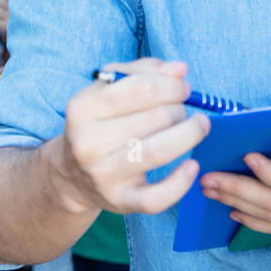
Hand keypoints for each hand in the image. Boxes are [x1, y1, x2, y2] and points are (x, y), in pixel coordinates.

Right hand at [47, 57, 209, 217]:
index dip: (172, 85)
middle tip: (184, 110)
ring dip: (189, 135)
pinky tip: (192, 166)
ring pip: (159, 151)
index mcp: (83, 108)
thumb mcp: (108, 90)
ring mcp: (104, 175)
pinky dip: (181, 182)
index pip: (142, 88)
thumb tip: (179, 69)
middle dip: (180, 109)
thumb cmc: (99, 123)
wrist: (71, 175)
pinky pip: (156, 198)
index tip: (183, 87)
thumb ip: (143, 72)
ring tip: (199, 127)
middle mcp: (88, 143)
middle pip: (155, 118)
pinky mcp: (120, 201)